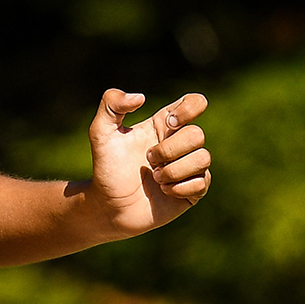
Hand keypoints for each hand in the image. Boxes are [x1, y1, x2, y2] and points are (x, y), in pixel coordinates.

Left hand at [85, 89, 210, 237]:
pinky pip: (202, 183)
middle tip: (148, 159)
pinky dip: (180, 188)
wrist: (108, 206)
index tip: (169, 122)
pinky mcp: (193, 191)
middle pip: (198, 134)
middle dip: (170, 149)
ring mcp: (188, 167)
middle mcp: (179, 144)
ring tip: (155, 178)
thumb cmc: (106, 168)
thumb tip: (140, 97)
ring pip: (204, 158)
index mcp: (163, 125)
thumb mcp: (100, 132)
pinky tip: (164, 191)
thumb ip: (111, 104)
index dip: (190, 108)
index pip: (194, 103)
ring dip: (174, 170)